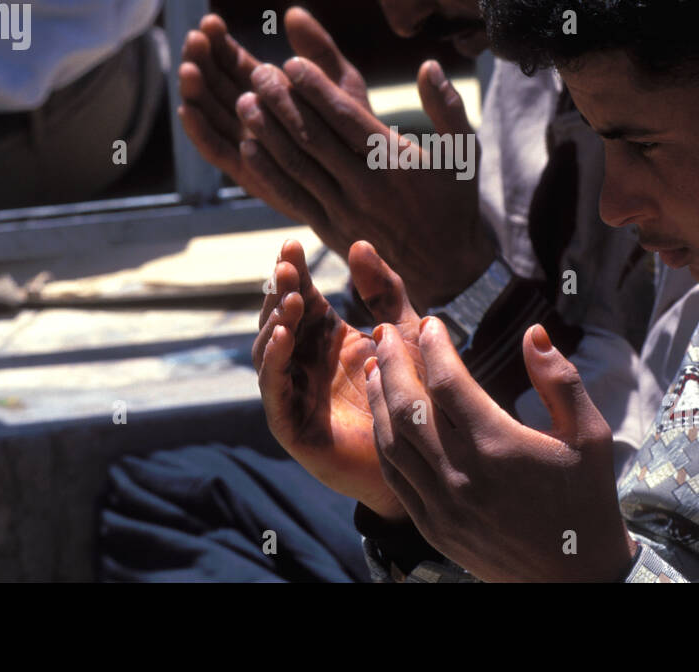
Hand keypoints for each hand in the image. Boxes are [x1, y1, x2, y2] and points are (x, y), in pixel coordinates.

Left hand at [238, 14, 494, 308]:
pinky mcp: (329, 229)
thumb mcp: (463, 153)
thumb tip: (429, 66)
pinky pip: (292, 196)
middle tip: (257, 71)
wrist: (445, 267)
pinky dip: (267, 172)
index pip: (347, 117)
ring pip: (297, 164)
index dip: (315, 88)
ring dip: (266, 132)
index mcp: (397, 161)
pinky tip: (247, 148)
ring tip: (243, 101)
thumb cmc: (454, 203)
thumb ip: (447, 107)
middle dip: (281, 101)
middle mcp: (367, 185)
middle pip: (313, 136)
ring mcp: (345, 210)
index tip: (291, 62)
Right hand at [252, 238, 422, 520]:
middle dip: (279, 293)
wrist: (429, 456)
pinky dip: (274, 363)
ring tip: (290, 299)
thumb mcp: (405, 332)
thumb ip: (385, 290)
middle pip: (278, 321)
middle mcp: (305, 364)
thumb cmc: (415, 394)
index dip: (292, 273)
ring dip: (274, 323)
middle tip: (286, 267)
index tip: (291, 245)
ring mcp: (296, 396)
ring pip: (269, 354)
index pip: (299, 298)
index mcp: (326, 339)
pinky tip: (284, 336)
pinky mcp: (294, 428)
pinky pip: (275, 393)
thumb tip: (358, 242)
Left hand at [364, 318, 636, 581]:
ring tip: (376, 366)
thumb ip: (560, 380)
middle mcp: (462, 475)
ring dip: (379, 399)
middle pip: (408, 406)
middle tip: (385, 331)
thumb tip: (533, 332)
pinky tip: (384, 418)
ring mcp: (442, 504)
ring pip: (392, 442)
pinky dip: (383, 442)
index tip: (430, 323)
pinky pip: (395, 477)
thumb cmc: (586, 500)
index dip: (434, 347)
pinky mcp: (433, 527)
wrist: (576, 579)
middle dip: (393, 362)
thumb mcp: (590, 435)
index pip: (448, 383)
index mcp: (499, 447)